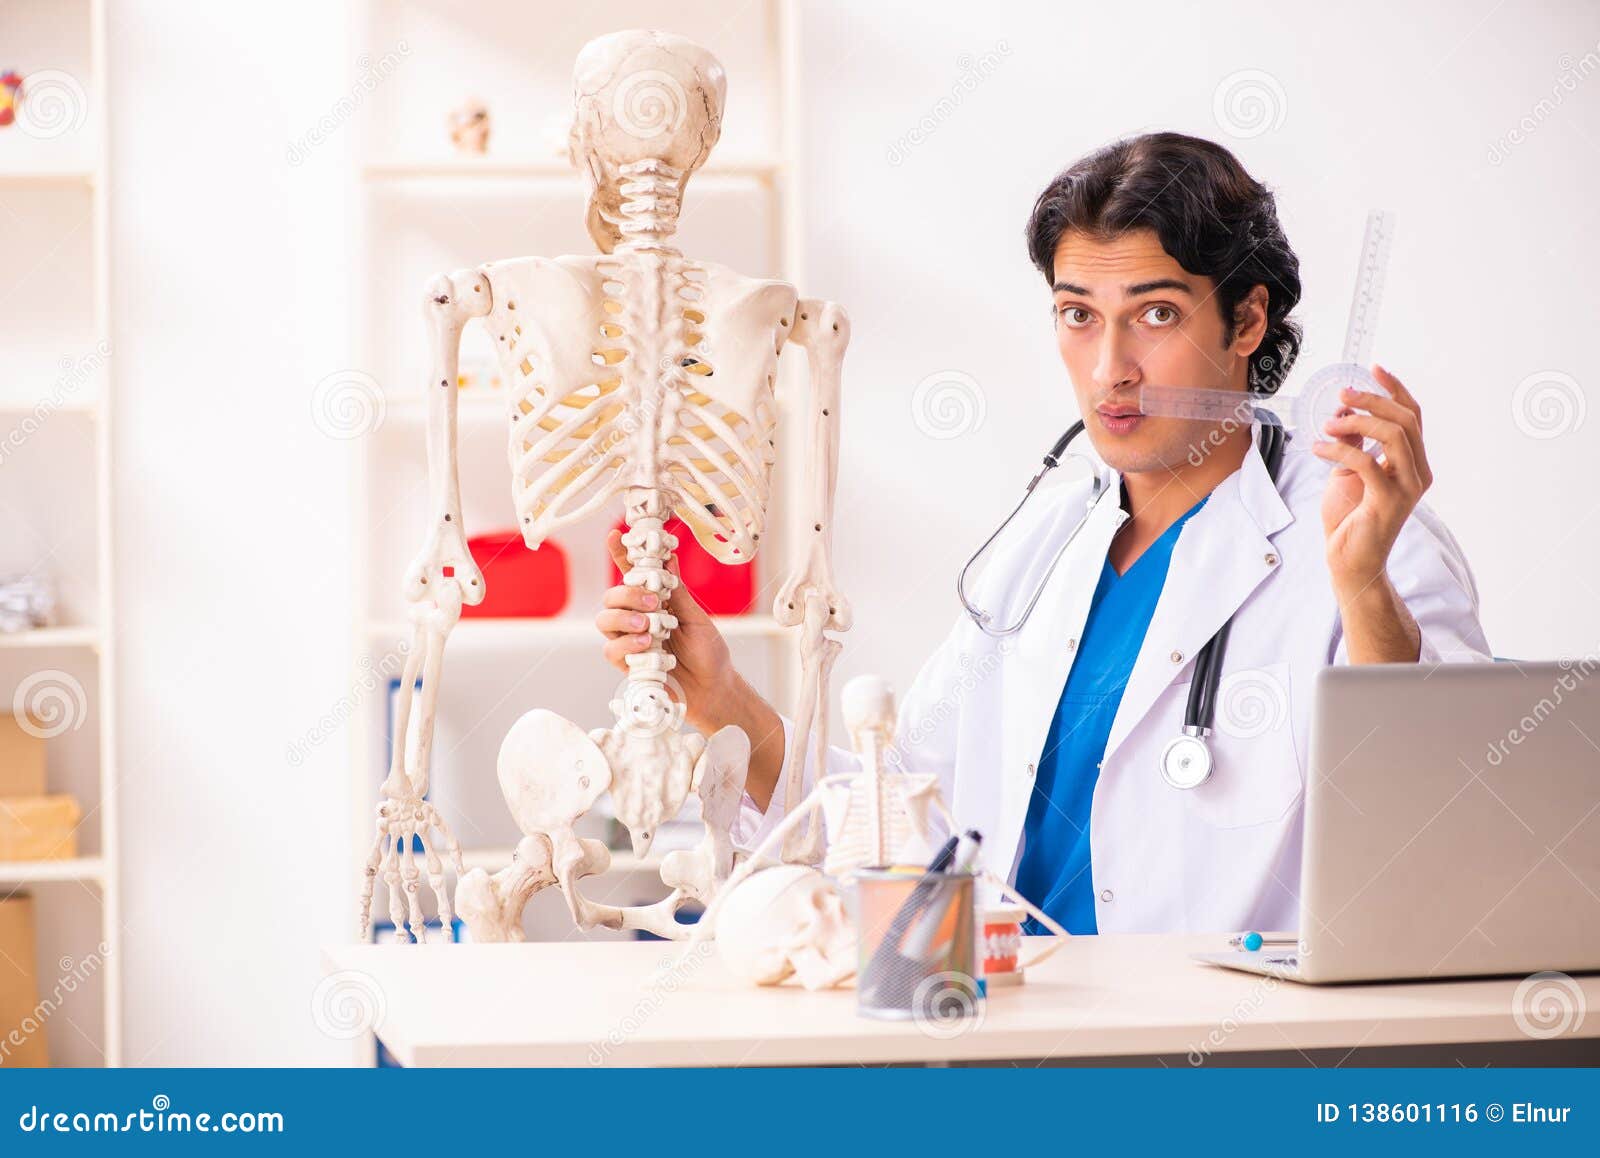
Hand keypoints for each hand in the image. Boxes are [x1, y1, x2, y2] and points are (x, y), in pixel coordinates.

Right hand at [596, 529, 734, 729]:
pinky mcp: (627, 665)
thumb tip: (668, 559)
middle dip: (627, 594)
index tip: (615, 536)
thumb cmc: (708, 653)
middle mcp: (637, 618)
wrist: (712, 689)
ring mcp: (630, 641)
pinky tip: (645, 645)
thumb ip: (677, 592)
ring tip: (648, 626)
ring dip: (624, 618)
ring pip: (605, 620)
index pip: (632, 574)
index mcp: (655, 601)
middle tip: (652, 602)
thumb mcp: (697, 617)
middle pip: (612, 596)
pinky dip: (626, 644)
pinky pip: (611, 649)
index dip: (621, 555)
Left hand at [1312, 366, 1433, 598]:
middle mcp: (1418, 473)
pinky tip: (1318, 448)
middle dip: (1372, 400)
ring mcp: (1407, 488)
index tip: (1373, 368)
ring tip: (1328, 425)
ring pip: (1394, 435)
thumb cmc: (1351, 518)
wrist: (1350, 560)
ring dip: (1357, 422)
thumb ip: (1354, 443)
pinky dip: (1339, 449)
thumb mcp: (1349, 472)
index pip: (1412, 416)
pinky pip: (1366, 462)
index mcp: (1413, 463)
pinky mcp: (1388, 501)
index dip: (1395, 389)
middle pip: (1405, 420)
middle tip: (1341, 395)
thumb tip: (1345, 415)